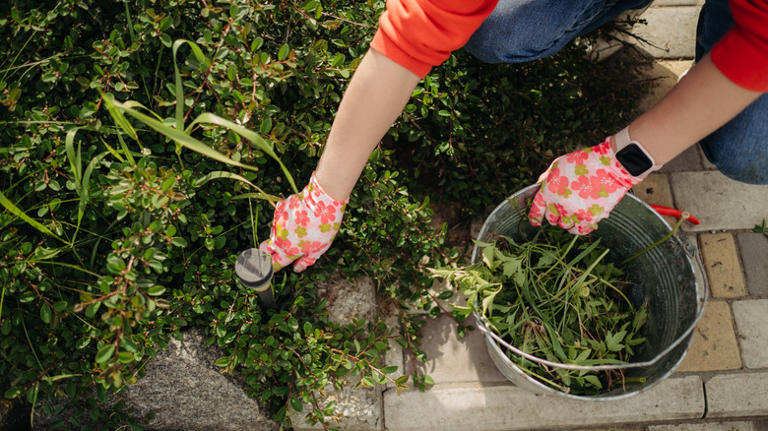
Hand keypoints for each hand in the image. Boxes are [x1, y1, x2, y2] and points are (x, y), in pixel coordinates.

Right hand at [260, 172, 346, 271]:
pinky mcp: (278, 209)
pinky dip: (284, 219)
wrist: (322, 202)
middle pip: (264, 250)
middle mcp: (278, 239)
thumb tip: (297, 269)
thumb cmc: (324, 227)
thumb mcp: (320, 248)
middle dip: (266, 252)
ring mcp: (276, 223)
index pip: (273, 265)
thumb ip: (306, 260)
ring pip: (273, 232)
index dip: (270, 268)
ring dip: (280, 233)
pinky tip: (297, 215)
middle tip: (276, 250)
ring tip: (298, 227)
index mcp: (288, 252)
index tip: (270, 268)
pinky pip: (277, 218)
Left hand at [528, 139, 643, 234]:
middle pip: (551, 219)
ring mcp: (574, 213)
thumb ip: (546, 177)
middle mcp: (559, 205)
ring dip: (566, 222)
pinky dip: (579, 228)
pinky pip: (580, 231)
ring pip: (565, 226)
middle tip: (560, 210)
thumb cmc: (583, 161)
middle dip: (554, 215)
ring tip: (572, 215)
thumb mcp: (558, 164)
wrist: (609, 165)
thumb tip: (539, 186)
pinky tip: (580, 223)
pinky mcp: (590, 218)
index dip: (534, 217)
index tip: (534, 222)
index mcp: (549, 191)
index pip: (536, 210)